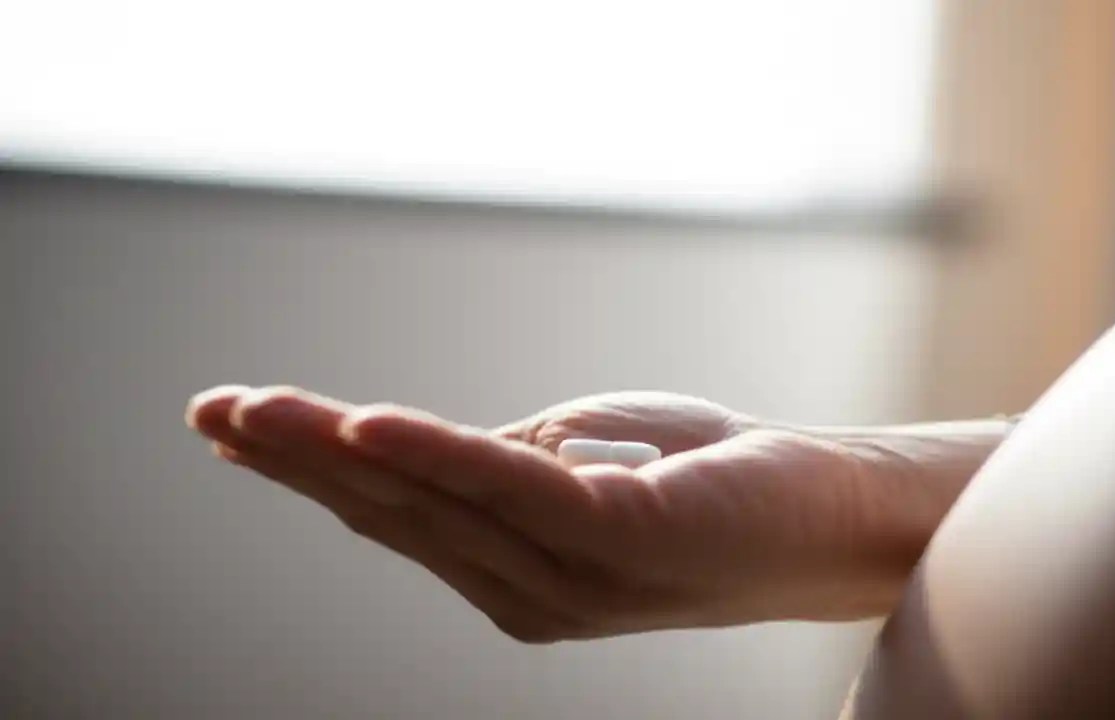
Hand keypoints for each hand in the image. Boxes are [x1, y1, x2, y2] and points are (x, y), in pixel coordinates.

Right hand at [186, 386, 936, 641]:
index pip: (394, 516)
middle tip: (213, 413)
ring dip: (338, 449)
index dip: (312, 472)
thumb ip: (508, 462)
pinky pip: (515, 488)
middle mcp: (530, 593)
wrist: (834, 509)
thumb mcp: (587, 458)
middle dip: (297, 461)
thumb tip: (430, 443)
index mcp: (516, 575)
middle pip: (395, 513)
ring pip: (434, 499)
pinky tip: (368, 422)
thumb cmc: (712, 479)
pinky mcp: (625, 541)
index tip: (237, 426)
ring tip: (255, 411)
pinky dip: (437, 452)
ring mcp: (575, 578)